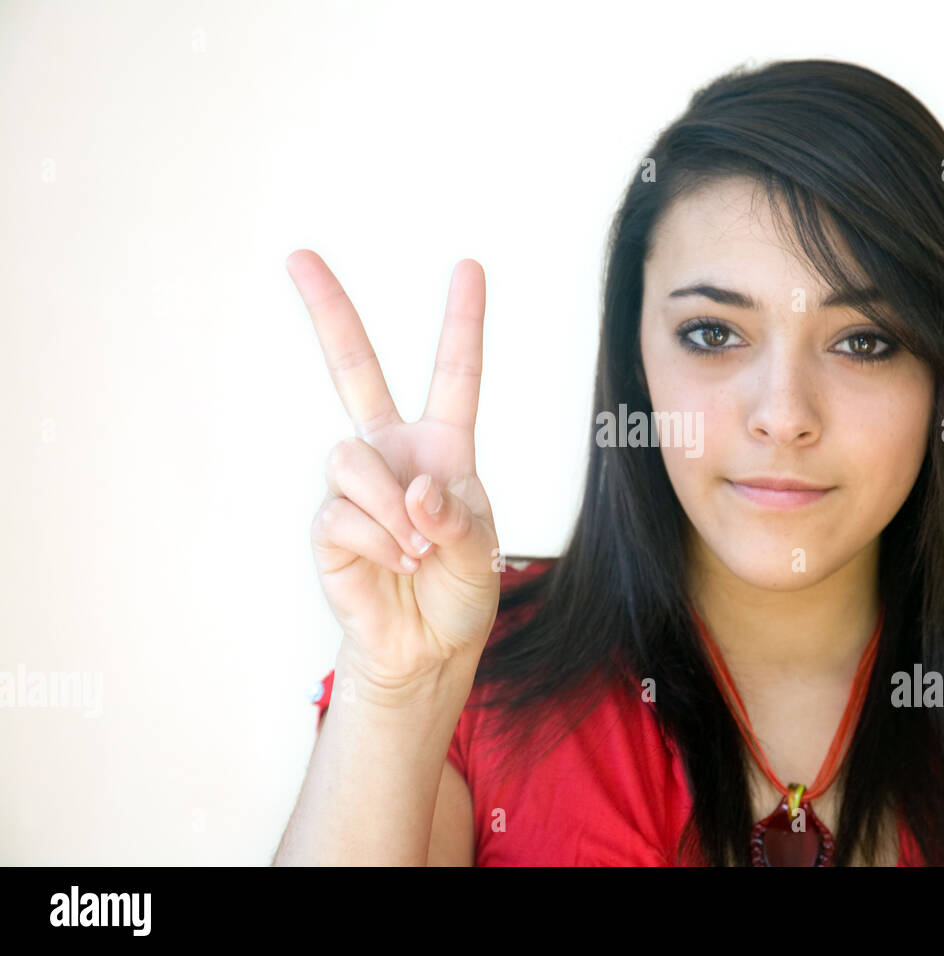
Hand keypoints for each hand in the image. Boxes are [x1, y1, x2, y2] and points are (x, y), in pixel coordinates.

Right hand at [287, 250, 501, 688]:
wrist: (425, 647)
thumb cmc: (460, 590)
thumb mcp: (482, 552)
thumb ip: (456, 517)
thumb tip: (415, 488)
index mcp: (443, 447)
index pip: (455, 374)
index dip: (462, 322)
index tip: (468, 266)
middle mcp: (394, 453)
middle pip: (355, 369)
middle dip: (329, 312)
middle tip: (299, 256)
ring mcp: (356, 485)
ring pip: (351, 459)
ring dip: (390, 508)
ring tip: (416, 550)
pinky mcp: (329, 524)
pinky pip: (341, 512)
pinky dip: (378, 540)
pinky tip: (396, 563)